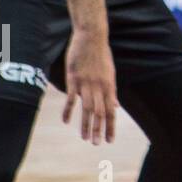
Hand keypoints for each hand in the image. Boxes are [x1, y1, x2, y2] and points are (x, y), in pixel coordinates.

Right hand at [62, 30, 116, 144]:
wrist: (92, 37)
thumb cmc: (101, 54)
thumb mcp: (111, 73)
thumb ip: (112, 91)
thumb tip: (115, 105)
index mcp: (110, 86)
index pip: (111, 111)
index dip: (111, 126)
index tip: (110, 140)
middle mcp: (100, 87)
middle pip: (100, 113)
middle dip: (99, 130)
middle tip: (97, 144)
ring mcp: (86, 84)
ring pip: (87, 108)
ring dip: (86, 124)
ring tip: (85, 138)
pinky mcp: (74, 79)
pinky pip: (71, 98)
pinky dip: (68, 110)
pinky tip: (65, 121)